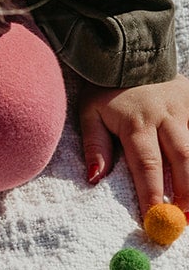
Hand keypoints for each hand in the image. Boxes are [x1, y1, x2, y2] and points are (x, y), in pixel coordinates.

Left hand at [78, 74, 188, 215]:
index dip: (152, 192)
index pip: (146, 164)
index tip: (154, 217)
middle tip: (185, 218)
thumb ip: (95, 145)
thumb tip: (94, 178)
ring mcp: (185, 108)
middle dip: (186, 191)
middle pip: (182, 159)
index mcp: (137, 123)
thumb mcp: (90, 113)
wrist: (129, 51)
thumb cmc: (105, 89)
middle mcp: (165, 117)